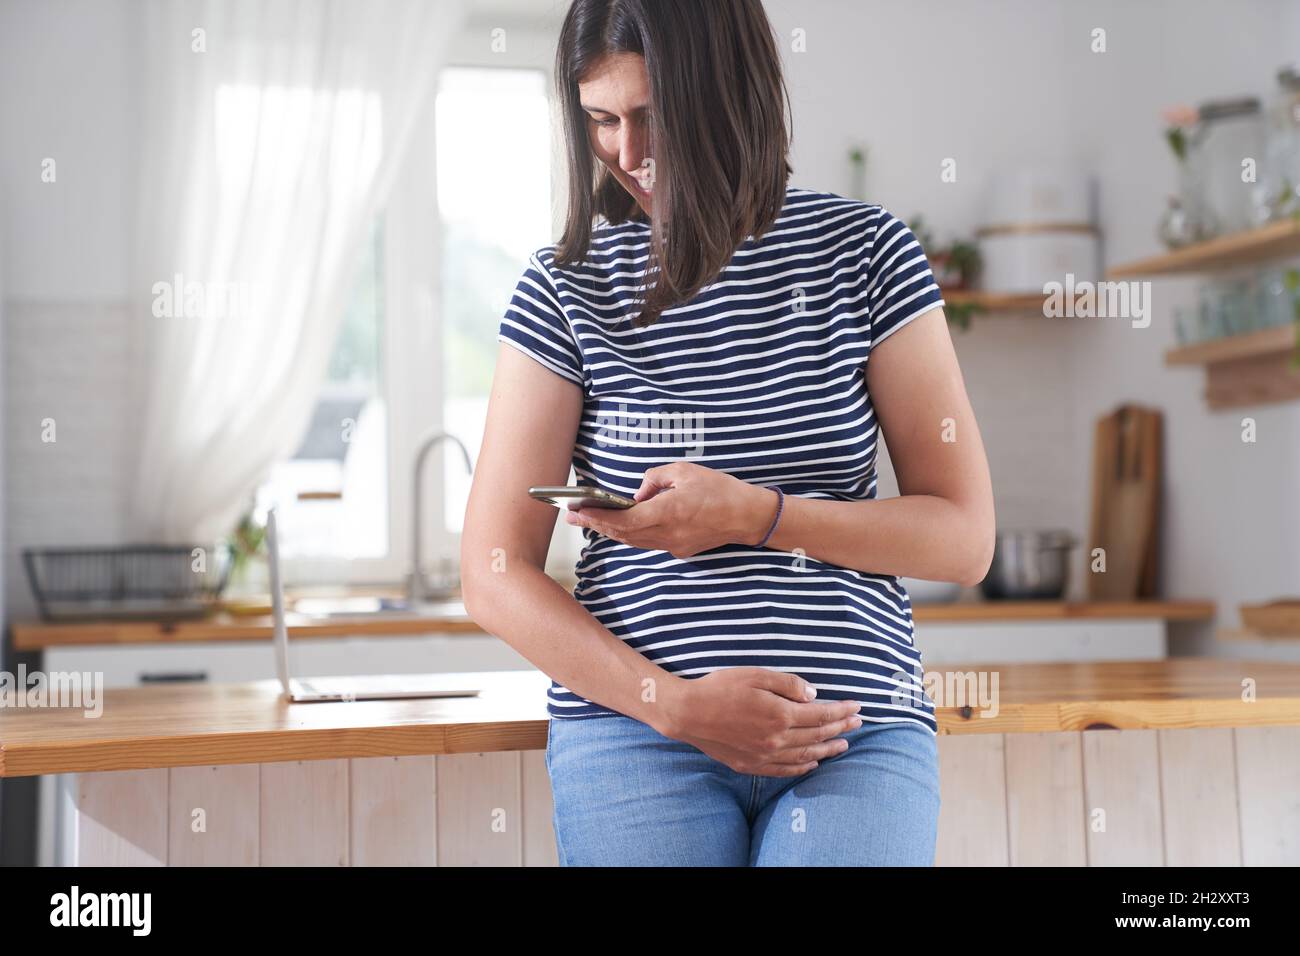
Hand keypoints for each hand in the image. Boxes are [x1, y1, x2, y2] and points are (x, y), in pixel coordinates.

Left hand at [565, 461, 777, 556]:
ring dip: (610, 531)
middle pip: (623, 533)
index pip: (624, 520)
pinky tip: (618, 525)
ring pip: (633, 541)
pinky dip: (629, 534)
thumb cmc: (720, 490)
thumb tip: (638, 492)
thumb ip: (655, 478)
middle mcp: (668, 534)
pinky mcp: (679, 549)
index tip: (577, 510)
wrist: (748, 516)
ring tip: (588, 520)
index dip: (597, 517)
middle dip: (595, 524)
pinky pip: (647, 542)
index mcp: (669, 512)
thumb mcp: (685, 471)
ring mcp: (673, 545)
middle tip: (571, 515)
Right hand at [658, 669, 863, 776]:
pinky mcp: (751, 765)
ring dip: (827, 750)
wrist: (687, 713)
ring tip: (844, 745)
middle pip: (817, 735)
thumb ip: (787, 684)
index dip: (841, 711)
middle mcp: (776, 739)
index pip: (821, 715)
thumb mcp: (755, 675)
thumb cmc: (720, 688)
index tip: (857, 706)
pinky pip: (784, 770)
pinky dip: (802, 767)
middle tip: (858, 723)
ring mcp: (764, 756)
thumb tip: (814, 695)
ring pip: (805, 755)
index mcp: (779, 714)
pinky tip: (813, 764)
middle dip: (840, 728)